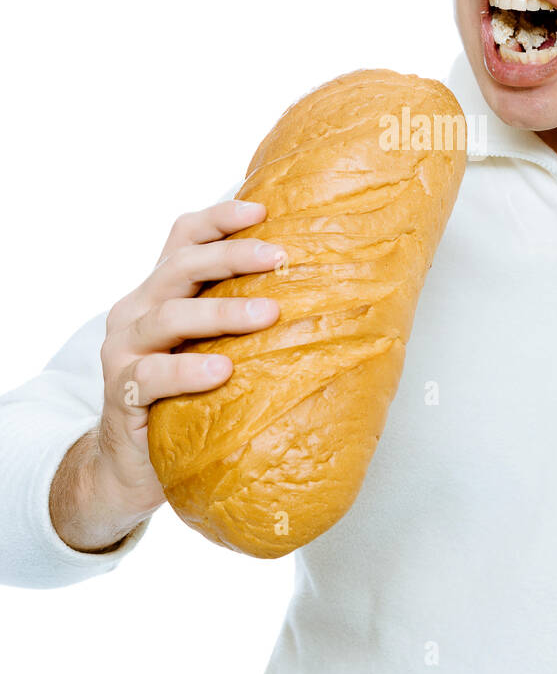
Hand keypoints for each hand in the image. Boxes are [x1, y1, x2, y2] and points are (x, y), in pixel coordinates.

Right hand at [49, 199, 283, 551]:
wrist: (130, 464)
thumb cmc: (185, 396)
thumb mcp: (210, 345)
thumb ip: (238, 315)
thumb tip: (318, 289)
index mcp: (160, 289)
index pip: (184, 236)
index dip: (220, 217)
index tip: (264, 209)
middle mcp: (137, 309)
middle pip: (181, 266)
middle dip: (233, 255)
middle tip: (281, 257)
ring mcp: (123, 349)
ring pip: (168, 316)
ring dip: (221, 312)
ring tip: (268, 314)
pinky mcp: (121, 391)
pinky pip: (152, 375)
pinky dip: (188, 370)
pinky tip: (221, 371)